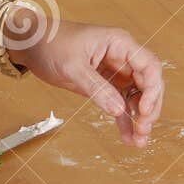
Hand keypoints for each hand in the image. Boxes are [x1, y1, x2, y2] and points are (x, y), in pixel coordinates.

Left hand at [8, 13, 163, 147]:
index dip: (152, 89)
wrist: (31, 44)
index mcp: (120, 44)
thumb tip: (118, 110)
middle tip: (143, 128)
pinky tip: (128, 137)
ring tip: (139, 140)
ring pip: (137, 98)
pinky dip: (124, 121)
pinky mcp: (106, 86)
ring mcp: (116, 73)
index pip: (149, 66)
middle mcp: (123, 58)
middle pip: (148, 85)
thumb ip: (97, 88)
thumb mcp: (73, 67)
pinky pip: (120, 105)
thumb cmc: (51, 43)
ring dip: (139, 119)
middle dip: (149, 108)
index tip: (143, 109)